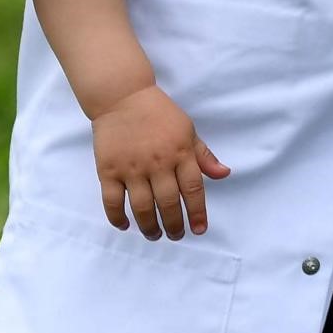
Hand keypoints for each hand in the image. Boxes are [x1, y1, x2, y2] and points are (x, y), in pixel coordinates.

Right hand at [90, 85, 230, 240]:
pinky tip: (125, 225)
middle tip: (175, 236)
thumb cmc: (159, 114)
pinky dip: (117, 217)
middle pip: (169, 203)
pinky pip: (112, 201)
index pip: (193, 189)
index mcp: (180, 153)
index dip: (198, 213)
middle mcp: (158, 163)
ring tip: (154, 235)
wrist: (122, 96)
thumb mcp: (188, 130)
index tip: (199, 230)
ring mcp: (131, 168)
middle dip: (174, 225)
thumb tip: (224, 174)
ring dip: (149, 227)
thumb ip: (204, 155)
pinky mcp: (108, 170)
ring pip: (142, 207)